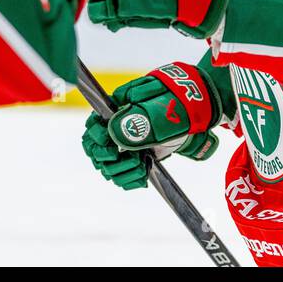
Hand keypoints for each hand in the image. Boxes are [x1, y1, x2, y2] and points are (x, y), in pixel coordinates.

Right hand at [81, 64, 222, 189]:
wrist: (191, 109)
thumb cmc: (171, 101)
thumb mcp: (153, 103)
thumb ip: (134, 117)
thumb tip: (117, 132)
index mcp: (113, 112)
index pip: (91, 128)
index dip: (96, 138)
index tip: (111, 144)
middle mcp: (114, 131)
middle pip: (95, 152)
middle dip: (109, 159)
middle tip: (130, 158)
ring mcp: (123, 147)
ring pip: (108, 168)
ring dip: (122, 172)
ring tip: (141, 166)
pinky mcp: (135, 160)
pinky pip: (122, 178)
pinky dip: (130, 180)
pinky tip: (143, 175)